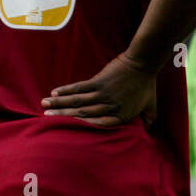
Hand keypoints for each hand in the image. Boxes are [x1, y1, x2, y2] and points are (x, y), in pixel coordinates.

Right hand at [42, 52, 156, 126]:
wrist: (143, 63)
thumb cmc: (147, 85)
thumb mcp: (152, 105)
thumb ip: (149, 120)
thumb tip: (149, 133)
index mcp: (121, 115)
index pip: (98, 124)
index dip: (80, 125)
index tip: (67, 127)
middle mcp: (110, 106)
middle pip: (83, 113)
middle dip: (63, 116)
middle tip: (46, 116)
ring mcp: (104, 94)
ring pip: (78, 101)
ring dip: (59, 103)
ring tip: (44, 104)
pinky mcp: (99, 81)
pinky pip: (80, 88)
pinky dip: (66, 90)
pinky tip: (55, 92)